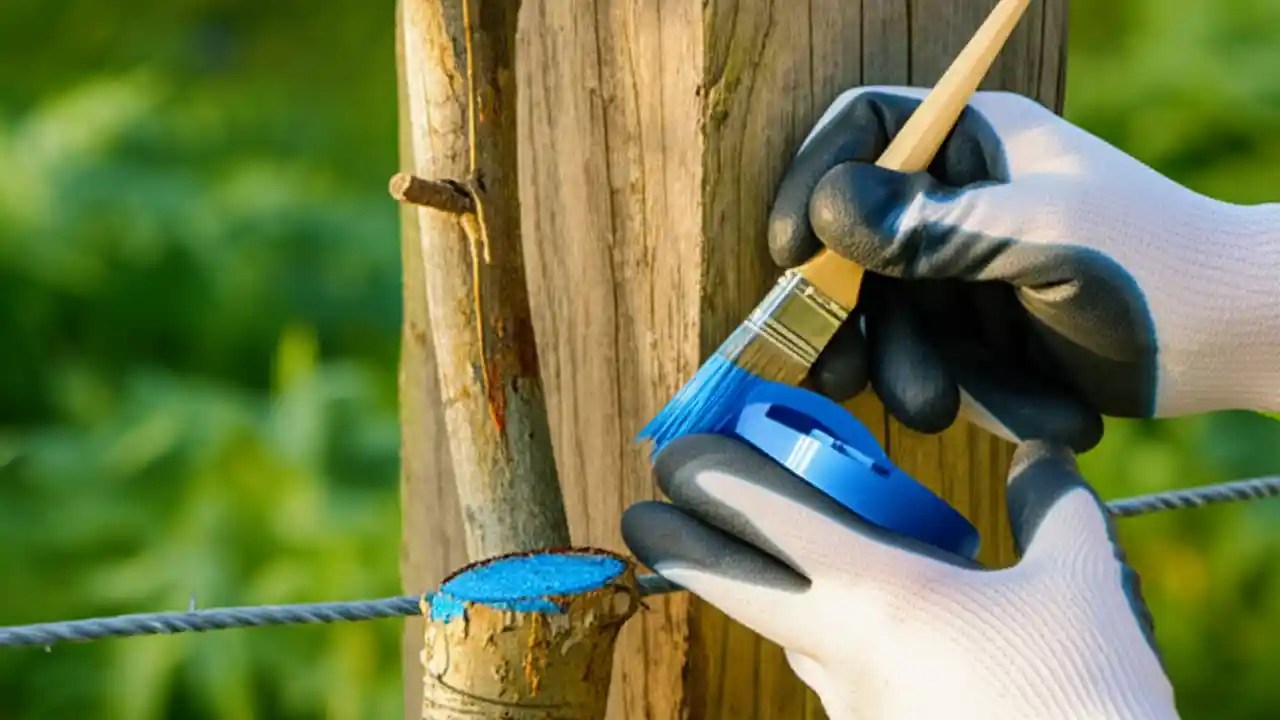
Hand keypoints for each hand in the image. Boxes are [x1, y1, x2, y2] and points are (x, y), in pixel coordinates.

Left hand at [622, 436, 1178, 719]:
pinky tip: (899, 630)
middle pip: (732, 586)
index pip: (756, 516)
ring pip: (792, 634)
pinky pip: (840, 678)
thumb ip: (1054, 506)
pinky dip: (844, 639)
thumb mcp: (1084, 588)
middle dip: (680, 544)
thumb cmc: (1087, 701)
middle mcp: (839, 656)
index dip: (706, 475)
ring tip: (816, 547)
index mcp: (875, 595)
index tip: (675, 454)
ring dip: (779, 589)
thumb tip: (1041, 454)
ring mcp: (850, 711)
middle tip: (645, 515)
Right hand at [770, 87, 1279, 450]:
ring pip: (886, 317)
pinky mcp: (979, 331)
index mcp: (974, 142)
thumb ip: (936, 227)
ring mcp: (964, 268)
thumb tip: (827, 211)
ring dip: (904, 370)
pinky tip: (1036, 413)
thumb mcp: (1043, 234)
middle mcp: (957, 200)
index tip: (792, 254)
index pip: (862, 132)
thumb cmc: (1157, 262)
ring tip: (939, 409)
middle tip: (837, 373)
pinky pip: (934, 363)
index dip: (812, 183)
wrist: (1238, 340)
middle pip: (853, 243)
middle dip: (847, 315)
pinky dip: (968, 395)